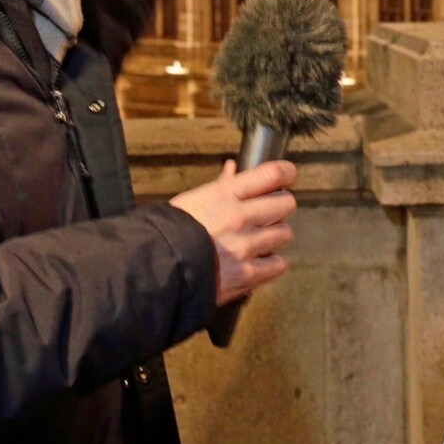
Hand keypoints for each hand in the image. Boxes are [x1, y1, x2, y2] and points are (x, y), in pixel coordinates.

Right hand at [168, 159, 296, 305]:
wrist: (154, 271)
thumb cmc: (168, 233)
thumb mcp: (190, 202)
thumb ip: (219, 186)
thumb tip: (233, 169)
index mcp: (224, 195)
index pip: (271, 174)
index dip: (286, 173)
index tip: (289, 176)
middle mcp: (239, 217)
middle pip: (286, 203)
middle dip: (280, 207)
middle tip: (269, 214)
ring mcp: (245, 246)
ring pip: (284, 234)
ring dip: (274, 237)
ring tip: (258, 241)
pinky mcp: (247, 274)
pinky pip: (278, 264)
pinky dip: (270, 265)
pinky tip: (256, 262)